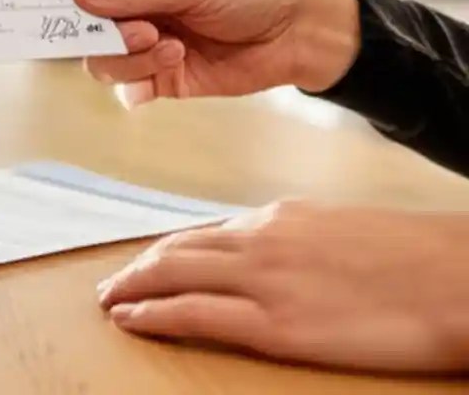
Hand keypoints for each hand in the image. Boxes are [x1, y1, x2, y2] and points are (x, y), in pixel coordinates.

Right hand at [72, 0, 361, 106]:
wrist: (298, 33)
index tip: (59, 9)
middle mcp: (135, 13)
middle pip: (87, 32)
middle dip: (108, 36)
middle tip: (144, 32)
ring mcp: (147, 49)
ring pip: (104, 64)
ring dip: (131, 60)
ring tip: (174, 49)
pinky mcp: (165, 80)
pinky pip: (129, 91)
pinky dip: (137, 88)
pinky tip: (168, 73)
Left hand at [97, 201, 468, 371]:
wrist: (456, 276)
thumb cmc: (413, 259)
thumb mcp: (340, 231)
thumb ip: (297, 240)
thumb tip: (271, 255)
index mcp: (279, 218)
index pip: (204, 235)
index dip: (167, 251)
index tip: (146, 263)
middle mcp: (260, 241)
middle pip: (176, 250)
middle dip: (136, 268)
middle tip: (110, 283)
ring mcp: (264, 280)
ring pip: (172, 275)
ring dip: (132, 287)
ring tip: (109, 300)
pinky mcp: (274, 324)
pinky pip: (192, 314)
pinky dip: (152, 314)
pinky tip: (130, 319)